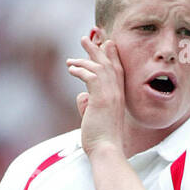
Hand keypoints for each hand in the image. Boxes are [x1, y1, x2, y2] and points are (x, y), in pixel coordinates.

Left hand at [66, 36, 125, 156]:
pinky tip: (71, 70)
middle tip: (85, 39)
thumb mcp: (95, 117)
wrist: (107, 150)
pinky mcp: (101, 98)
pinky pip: (90, 76)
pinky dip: (80, 70)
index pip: (117, 70)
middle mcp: (117, 93)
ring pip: (99, 67)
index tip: (104, 44)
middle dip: (96, 49)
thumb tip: (81, 96)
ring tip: (71, 57)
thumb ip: (89, 103)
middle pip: (108, 64)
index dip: (111, 56)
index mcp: (119, 97)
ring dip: (84, 58)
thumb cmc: (101, 139)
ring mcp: (111, 95)